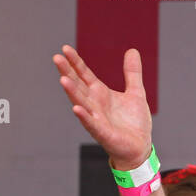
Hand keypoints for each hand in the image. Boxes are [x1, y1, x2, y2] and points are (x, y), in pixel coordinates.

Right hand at [53, 45, 152, 168]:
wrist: (139, 147)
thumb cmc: (134, 122)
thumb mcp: (136, 92)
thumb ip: (132, 72)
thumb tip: (132, 50)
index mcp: (100, 93)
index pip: (84, 74)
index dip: (75, 62)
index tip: (65, 48)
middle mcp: (94, 104)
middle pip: (78, 85)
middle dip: (67, 72)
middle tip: (56, 57)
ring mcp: (96, 118)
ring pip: (81, 102)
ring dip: (72, 91)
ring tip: (62, 79)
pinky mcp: (102, 132)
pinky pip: (91, 123)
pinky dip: (84, 116)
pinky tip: (76, 108)